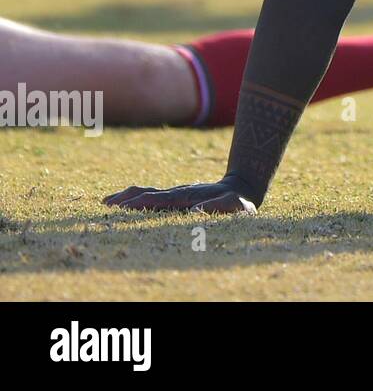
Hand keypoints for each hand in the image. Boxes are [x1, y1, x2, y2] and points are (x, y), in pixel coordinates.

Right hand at [104, 176, 257, 213]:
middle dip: (128, 199)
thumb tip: (197, 211)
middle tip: (106, 206)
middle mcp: (179, 192)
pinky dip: (134, 196)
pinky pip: (151, 195)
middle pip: (149, 194)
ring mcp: (176, 192)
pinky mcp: (176, 195)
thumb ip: (220, 206)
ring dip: (127, 197)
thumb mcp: (236, 206)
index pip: (162, 200)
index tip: (125, 206)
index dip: (143, 203)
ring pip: (147, 192)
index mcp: (189, 196)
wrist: (242, 186)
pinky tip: (120, 200)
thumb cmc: (239, 202)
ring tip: (106, 202)